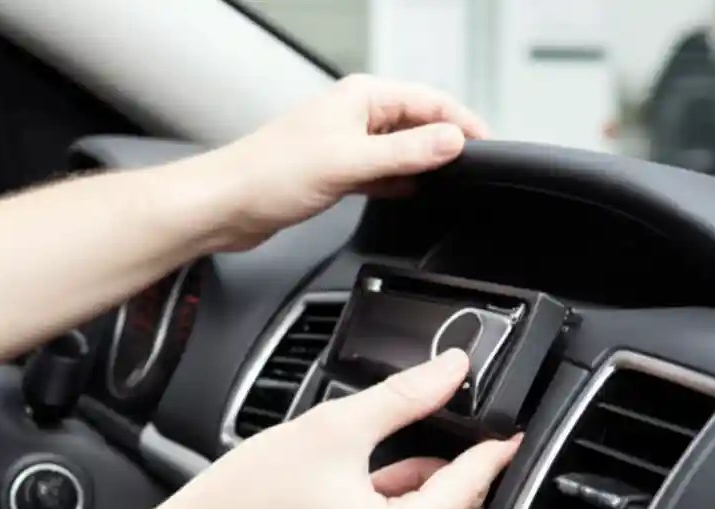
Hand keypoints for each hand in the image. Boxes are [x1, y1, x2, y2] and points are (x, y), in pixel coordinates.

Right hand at [119, 349, 519, 508]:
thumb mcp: (330, 431)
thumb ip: (404, 397)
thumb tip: (450, 369)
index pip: (474, 486)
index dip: (493, 448)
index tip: (509, 429)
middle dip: (448, 472)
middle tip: (414, 437)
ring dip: (422, 497)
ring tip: (370, 469)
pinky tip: (361, 497)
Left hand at [186, 74, 488, 251]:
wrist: (226, 205)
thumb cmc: (269, 174)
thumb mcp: (351, 162)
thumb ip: (407, 153)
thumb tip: (454, 141)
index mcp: (362, 97)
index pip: (430, 101)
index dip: (463, 123)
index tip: (489, 147)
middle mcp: (356, 114)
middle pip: (419, 123)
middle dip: (446, 144)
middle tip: (475, 170)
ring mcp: (347, 143)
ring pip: (402, 150)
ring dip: (423, 165)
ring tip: (449, 184)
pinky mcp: (338, 171)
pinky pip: (383, 172)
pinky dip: (400, 181)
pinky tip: (412, 194)